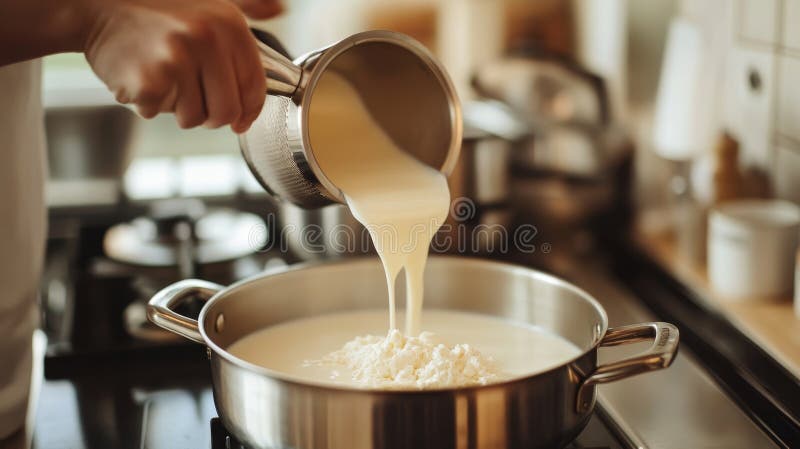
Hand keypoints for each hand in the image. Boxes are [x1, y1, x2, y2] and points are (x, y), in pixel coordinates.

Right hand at [84, 0, 280, 131]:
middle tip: (194, 103)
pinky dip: (149, 104)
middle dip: (213, 116)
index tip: (241, 120)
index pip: (255, 86)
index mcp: (228, 23)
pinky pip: (159, 113)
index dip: (249, 111)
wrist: (92, 3)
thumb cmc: (154, 6)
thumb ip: (248, 6)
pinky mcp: (149, 80)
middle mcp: (207, 39)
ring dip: (179, 110)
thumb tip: (280, 7)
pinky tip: (142, 77)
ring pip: (194, 117)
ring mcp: (177, 59)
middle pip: (226, 111)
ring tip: (165, 81)